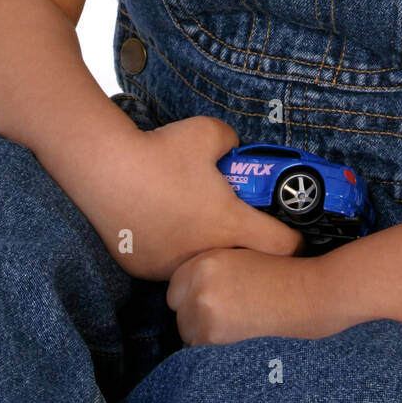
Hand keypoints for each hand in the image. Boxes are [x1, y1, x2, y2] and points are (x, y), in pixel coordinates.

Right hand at [93, 115, 304, 280]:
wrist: (105, 170)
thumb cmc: (161, 152)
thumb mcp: (210, 133)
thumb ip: (232, 142)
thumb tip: (233, 148)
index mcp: (230, 224)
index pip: (283, 248)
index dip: (296, 242)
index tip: (294, 236)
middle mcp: (206, 253)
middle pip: (243, 264)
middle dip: (249, 251)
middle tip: (242, 228)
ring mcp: (173, 267)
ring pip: (203, 267)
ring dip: (208, 253)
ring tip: (196, 226)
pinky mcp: (145, 270)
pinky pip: (169, 266)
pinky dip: (173, 251)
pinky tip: (163, 228)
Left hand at [166, 245, 333, 344]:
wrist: (308, 295)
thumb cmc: (279, 276)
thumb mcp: (239, 257)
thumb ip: (209, 270)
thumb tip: (186, 293)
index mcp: (203, 262)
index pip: (175, 288)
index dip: (192, 296)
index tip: (212, 301)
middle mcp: (198, 285)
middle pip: (178, 311)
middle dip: (195, 316)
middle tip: (226, 316)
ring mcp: (204, 311)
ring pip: (187, 332)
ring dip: (204, 334)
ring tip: (236, 327)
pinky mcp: (214, 336)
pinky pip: (199, 350)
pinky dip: (214, 348)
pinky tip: (238, 338)